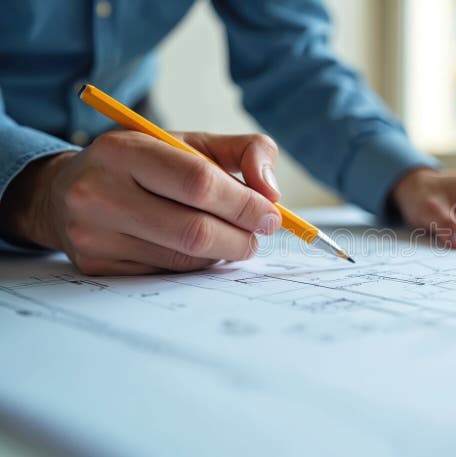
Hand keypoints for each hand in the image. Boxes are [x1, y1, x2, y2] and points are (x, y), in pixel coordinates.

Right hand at [4, 131, 282, 274]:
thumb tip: (271, 192)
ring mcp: (93, 233)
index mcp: (125, 150)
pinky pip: (166, 274)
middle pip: (194, 230)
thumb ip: (245, 151)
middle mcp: (99, 192)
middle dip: (241, 237)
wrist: (65, 190)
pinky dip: (194, 264)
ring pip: (184, 258)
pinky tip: (194, 249)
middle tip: (258, 235)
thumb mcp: (191, 143)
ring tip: (229, 238)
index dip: (244, 204)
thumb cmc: (143, 164)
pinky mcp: (95, 265)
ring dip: (221, 252)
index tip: (270, 215)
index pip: (199, 182)